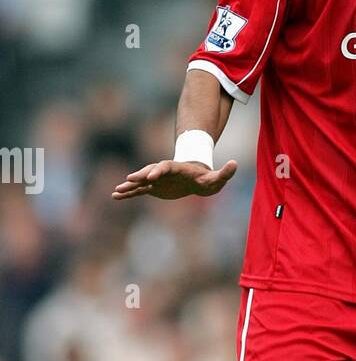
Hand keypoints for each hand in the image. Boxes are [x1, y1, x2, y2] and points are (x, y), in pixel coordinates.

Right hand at [112, 159, 237, 199]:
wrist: (196, 178)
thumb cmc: (207, 178)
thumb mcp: (217, 178)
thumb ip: (225, 172)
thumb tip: (235, 164)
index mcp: (177, 168)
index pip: (166, 167)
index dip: (159, 170)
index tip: (151, 177)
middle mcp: (164, 172)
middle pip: (150, 171)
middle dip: (140, 175)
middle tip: (129, 179)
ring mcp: (157, 180)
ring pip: (142, 181)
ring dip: (130, 185)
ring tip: (116, 190)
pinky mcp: (153, 188)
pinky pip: (139, 190)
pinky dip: (128, 193)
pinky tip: (116, 196)